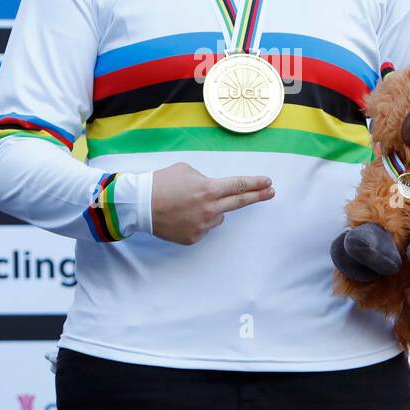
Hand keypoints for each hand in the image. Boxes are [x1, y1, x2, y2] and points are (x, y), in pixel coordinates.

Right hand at [150, 162, 273, 245]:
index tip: (268, 183)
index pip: (239, 186)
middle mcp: (210, 209)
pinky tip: (182, 215)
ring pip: (217, 217)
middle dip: (257, 196)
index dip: (255, 184)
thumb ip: (205, 180)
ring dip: (212, 210)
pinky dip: (197, 221)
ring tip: (189, 204)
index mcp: (209, 189)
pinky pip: (203, 227)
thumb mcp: (186, 171)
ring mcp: (202, 226)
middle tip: (270, 193)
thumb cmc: (162, 183)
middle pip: (239, 203)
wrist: (140, 205)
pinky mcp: (193, 238)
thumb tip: (213, 189)